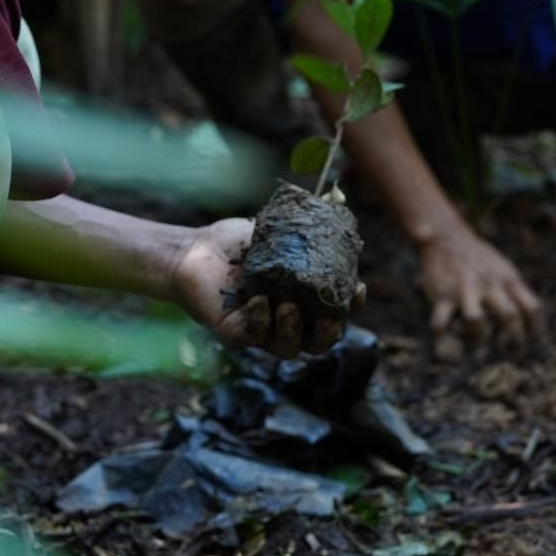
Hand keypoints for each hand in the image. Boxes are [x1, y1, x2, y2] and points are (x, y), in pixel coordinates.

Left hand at [170, 218, 364, 358]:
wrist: (196, 249)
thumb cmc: (237, 244)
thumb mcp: (277, 234)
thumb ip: (305, 232)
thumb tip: (335, 208)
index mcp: (302, 302)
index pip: (335, 313)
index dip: (351, 306)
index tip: (359, 288)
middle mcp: (285, 322)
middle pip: (317, 343)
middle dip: (328, 334)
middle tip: (329, 319)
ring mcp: (260, 331)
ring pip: (287, 348)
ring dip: (293, 331)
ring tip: (287, 307)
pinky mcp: (233, 334)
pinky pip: (252, 337)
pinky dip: (259, 321)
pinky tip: (257, 301)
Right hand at [418, 222, 541, 347]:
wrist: (449, 237)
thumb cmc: (481, 260)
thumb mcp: (504, 270)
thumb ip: (518, 293)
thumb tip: (533, 323)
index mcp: (509, 280)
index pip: (532, 308)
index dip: (537, 330)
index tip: (536, 344)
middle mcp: (490, 285)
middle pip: (510, 316)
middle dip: (513, 340)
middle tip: (510, 350)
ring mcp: (465, 290)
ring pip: (475, 321)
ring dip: (476, 338)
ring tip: (475, 341)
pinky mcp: (442, 295)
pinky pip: (440, 324)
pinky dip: (440, 340)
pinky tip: (441, 345)